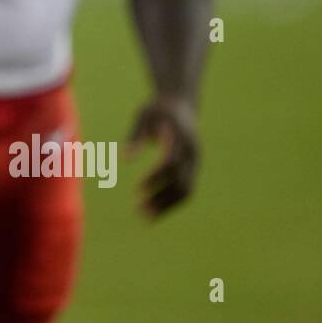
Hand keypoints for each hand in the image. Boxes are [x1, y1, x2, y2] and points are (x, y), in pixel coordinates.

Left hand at [125, 95, 198, 218]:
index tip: (138, 188)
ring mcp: (196, 162)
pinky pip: (186, 189)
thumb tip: (125, 159)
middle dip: (161, 198)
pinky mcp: (194, 168)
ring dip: (166, 206)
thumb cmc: (157, 110)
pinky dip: (171, 202)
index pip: (171, 162)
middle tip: (138, 211)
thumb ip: (135, 135)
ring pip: (186, 190)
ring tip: (144, 217)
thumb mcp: (143, 115)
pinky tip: (154, 212)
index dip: (156, 177)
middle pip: (181, 181)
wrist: (181, 105)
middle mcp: (192, 152)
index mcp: (181, 137)